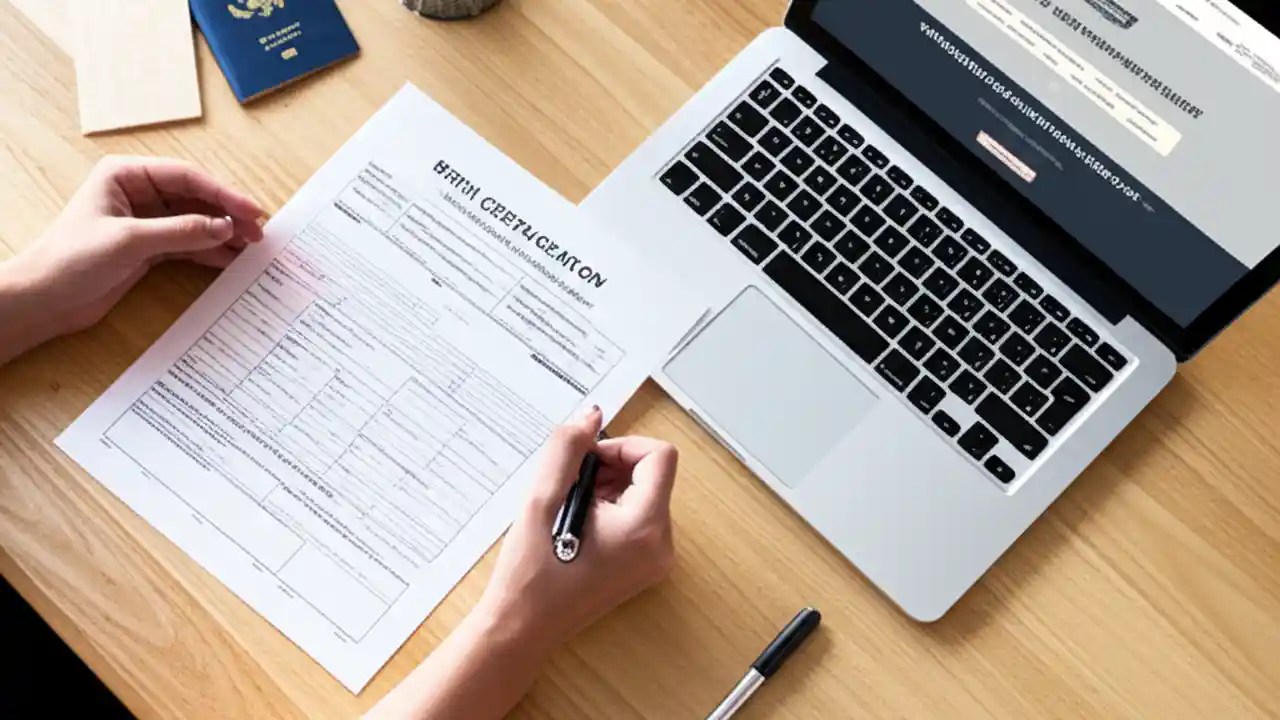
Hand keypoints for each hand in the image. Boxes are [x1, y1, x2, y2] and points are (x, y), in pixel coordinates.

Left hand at [0, 156, 262, 359]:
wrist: (44, 300)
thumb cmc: (72, 260)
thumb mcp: (130, 241)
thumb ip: (182, 231)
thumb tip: (226, 227)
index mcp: (126, 175)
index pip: (186, 177)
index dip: (223, 193)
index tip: (251, 211)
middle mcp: (139, 193)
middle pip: (196, 198)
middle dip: (227, 215)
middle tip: (258, 232)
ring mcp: (146, 221)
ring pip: (196, 222)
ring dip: (223, 234)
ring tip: (252, 248)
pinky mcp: (149, 248)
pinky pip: (189, 244)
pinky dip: (210, 252)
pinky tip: (231, 259)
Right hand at [477, 406, 678, 653]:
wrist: (521, 628)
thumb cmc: (530, 574)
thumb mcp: (542, 499)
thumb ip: (568, 448)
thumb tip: (593, 415)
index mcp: (644, 527)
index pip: (659, 456)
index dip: (622, 446)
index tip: (587, 459)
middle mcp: (660, 545)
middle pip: (653, 474)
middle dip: (612, 467)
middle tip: (570, 484)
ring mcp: (655, 559)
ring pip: (645, 493)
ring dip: (609, 486)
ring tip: (570, 507)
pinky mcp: (644, 566)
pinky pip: (639, 517)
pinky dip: (612, 508)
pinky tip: (578, 523)